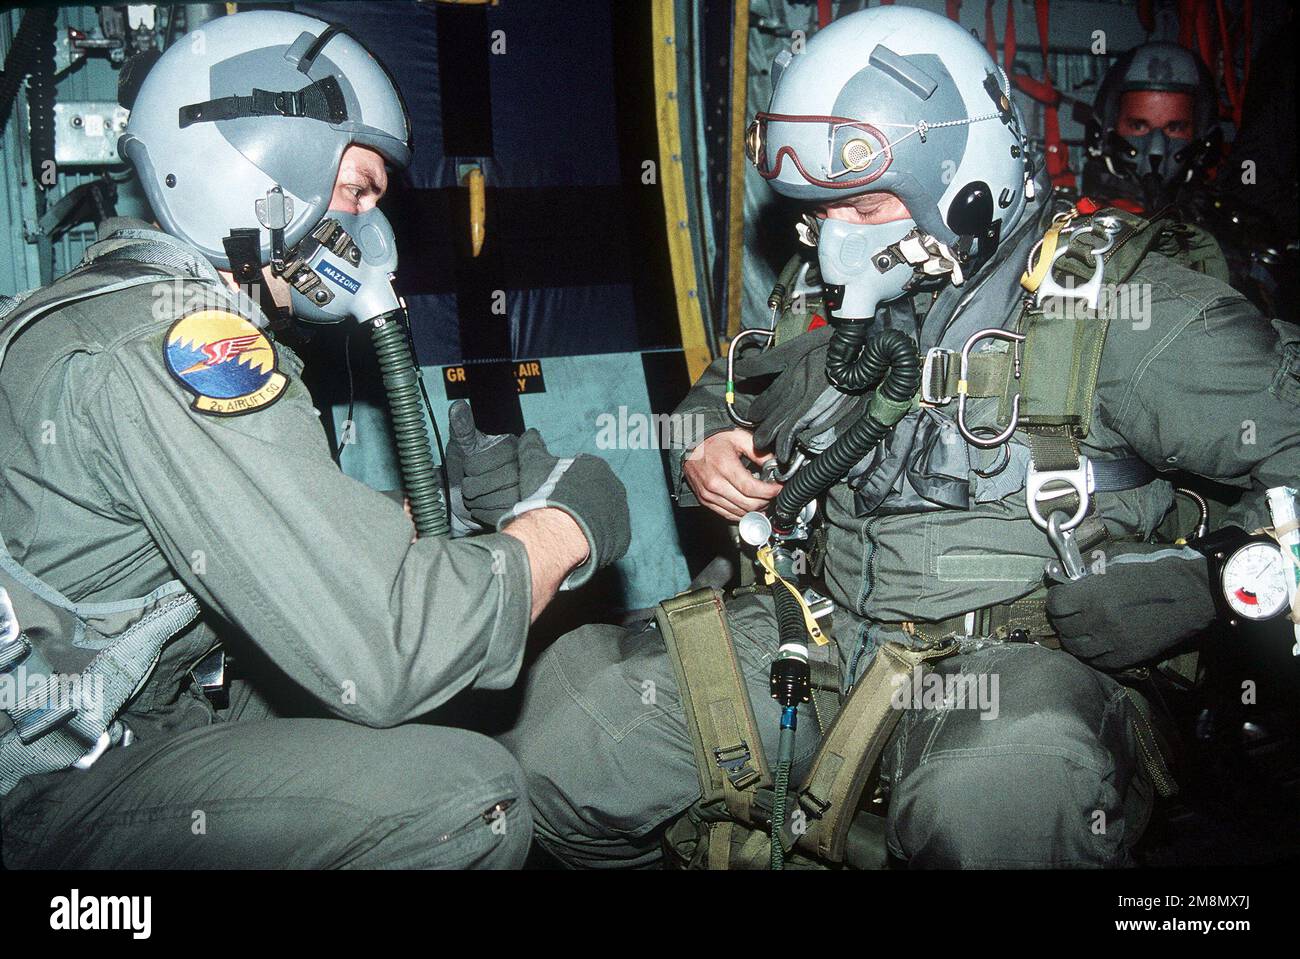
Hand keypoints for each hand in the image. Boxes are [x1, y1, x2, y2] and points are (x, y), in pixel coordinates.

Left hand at [444, 400, 519, 528]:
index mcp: (512, 445)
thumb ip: (462, 428)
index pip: (491, 459)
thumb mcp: (461, 447)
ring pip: (503, 498)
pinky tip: (483, 507)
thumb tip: (457, 405)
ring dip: (480, 501)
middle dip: (475, 486)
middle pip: (500, 479)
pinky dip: (485, 513)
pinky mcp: (524, 508)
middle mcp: (525, 464)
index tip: (468, 468)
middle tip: (470, 485)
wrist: (461, 503)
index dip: (472, 467)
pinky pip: (503, 513)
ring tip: (477, 497)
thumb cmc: (463, 472)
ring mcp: (527, 487)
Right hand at [504, 429, 630, 585]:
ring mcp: (622, 514)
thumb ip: (533, 446)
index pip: (583, 472)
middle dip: (580, 503)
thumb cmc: (549, 493)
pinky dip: (596, 542)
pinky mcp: (622, 538)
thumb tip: (530, 433)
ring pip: (603, 518)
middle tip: (561, 514)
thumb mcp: (534, 464)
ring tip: (569, 532)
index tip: (556, 493)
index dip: (567, 483)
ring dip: (590, 523)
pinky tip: (579, 545)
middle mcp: (615, 488)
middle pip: (595, 496)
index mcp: (597, 467)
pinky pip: (609, 539)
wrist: (563, 530)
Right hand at [683, 429, 783, 521]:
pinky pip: (726, 514)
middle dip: (765, 502)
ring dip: (754, 510)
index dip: (769, 492)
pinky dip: (741, 515)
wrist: (689, 444)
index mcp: (724, 466)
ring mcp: (708, 494)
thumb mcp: (739, 438)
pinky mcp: (705, 500)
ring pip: (738, 513)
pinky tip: (749, 509)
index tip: (778, 489)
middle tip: (772, 495)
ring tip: (763, 502)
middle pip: (747, 504)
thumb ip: (759, 452)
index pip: (751, 488)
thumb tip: (775, 465)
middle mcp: (715, 483)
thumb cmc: (713, 439)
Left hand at [1046, 545, 1215, 670]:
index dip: (1055, 597)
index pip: (1055, 604)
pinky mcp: (1130, 656)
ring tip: (1083, 626)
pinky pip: (1098, 662)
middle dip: (1062, 618)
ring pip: (1076, 648)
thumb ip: (1087, 568)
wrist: (1195, 591)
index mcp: (1094, 595)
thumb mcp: (1117, 557)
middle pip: (1063, 628)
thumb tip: (1066, 576)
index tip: (1062, 593)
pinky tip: (1099, 640)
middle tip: (1071, 611)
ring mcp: (1114, 642)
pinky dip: (1093, 652)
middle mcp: (1100, 621)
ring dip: (1075, 637)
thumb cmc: (1156, 568)